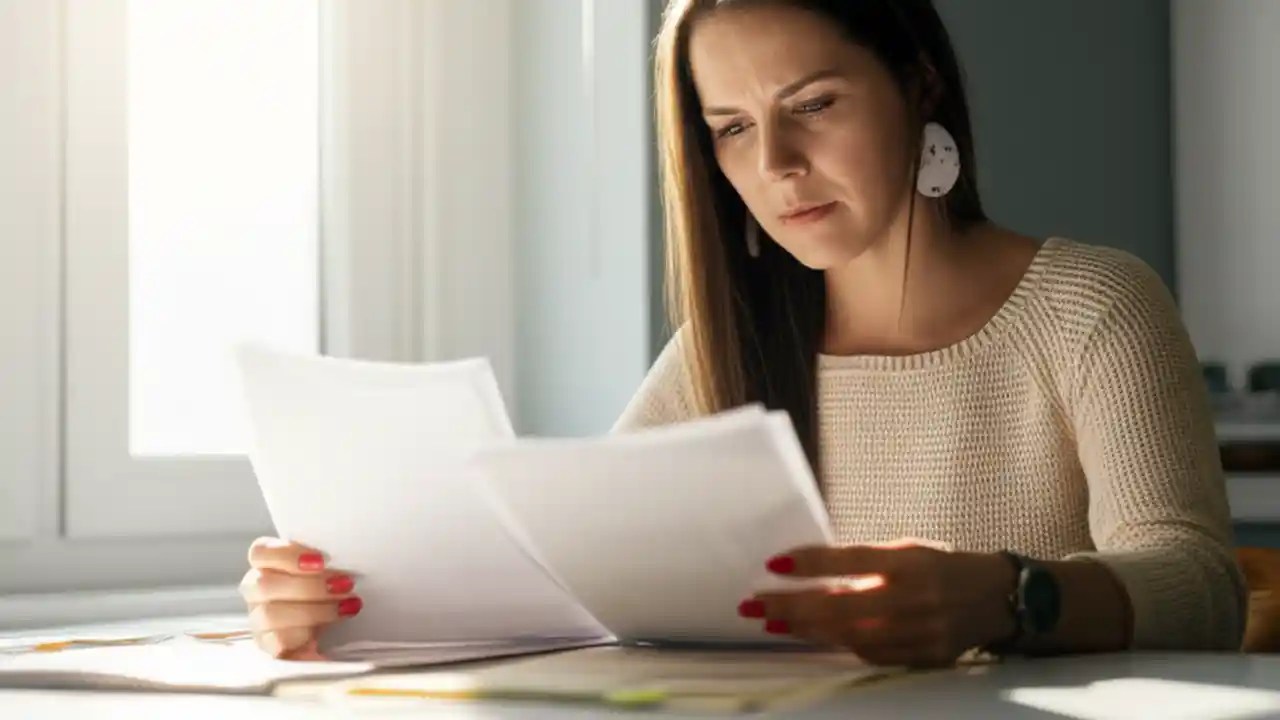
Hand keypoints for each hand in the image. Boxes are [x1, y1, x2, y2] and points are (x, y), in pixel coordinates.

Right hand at [240, 537, 362, 659]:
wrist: (328, 634)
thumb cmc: (325, 592)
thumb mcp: (326, 571)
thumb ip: (325, 562)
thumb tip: (347, 554)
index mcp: (266, 564)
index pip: (260, 552)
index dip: (288, 555)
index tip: (321, 561)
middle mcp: (256, 590)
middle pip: (264, 584)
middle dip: (310, 586)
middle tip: (344, 585)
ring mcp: (258, 620)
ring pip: (270, 615)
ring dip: (314, 611)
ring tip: (345, 608)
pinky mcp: (268, 646)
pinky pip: (277, 643)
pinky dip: (304, 639)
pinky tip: (325, 638)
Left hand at [739, 539, 1016, 667]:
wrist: (998, 599)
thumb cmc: (943, 566)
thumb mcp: (907, 550)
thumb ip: (865, 561)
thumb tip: (811, 570)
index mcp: (908, 561)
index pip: (850, 560)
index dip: (810, 563)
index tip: (773, 564)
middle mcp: (912, 598)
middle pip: (839, 606)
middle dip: (790, 607)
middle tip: (753, 605)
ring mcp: (917, 631)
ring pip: (848, 635)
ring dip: (804, 630)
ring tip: (771, 623)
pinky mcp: (921, 656)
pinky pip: (869, 654)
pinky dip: (837, 644)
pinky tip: (811, 637)